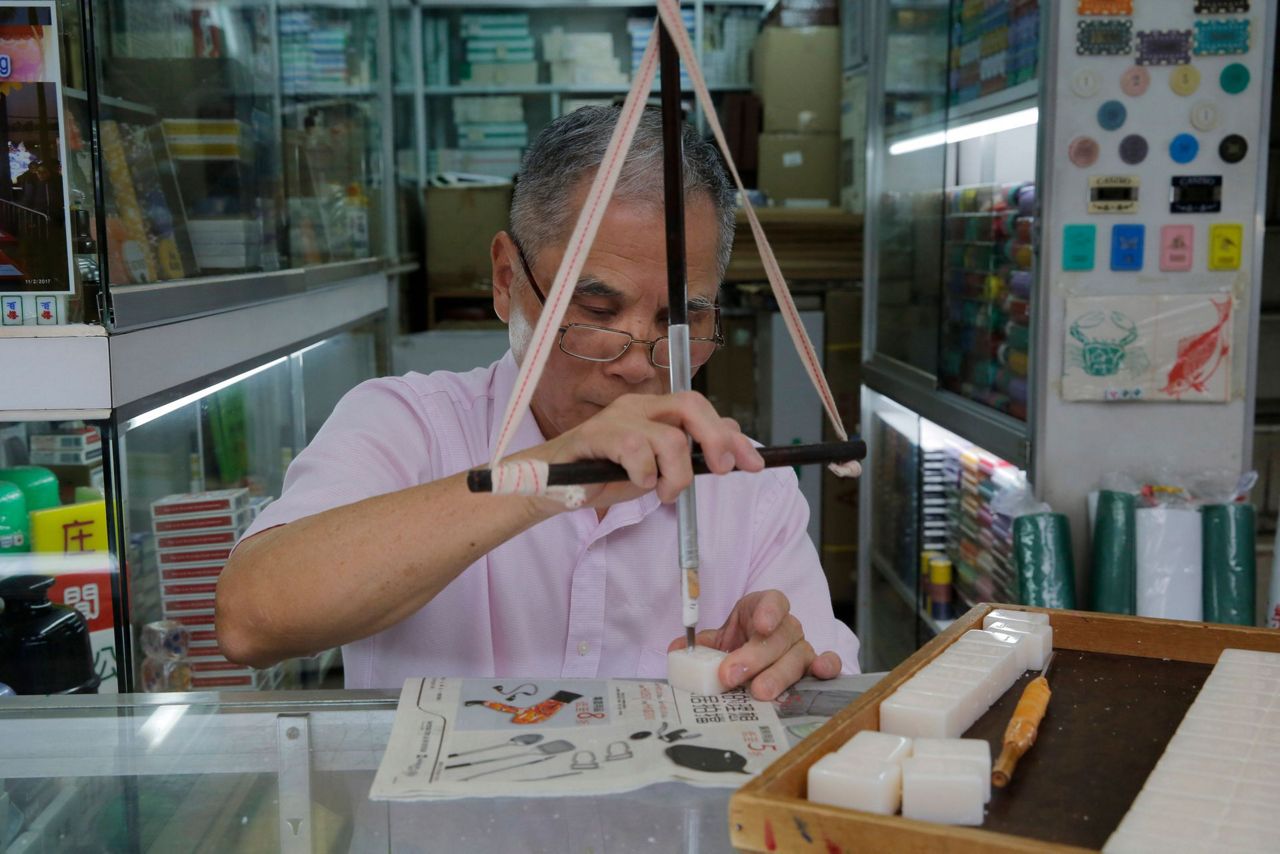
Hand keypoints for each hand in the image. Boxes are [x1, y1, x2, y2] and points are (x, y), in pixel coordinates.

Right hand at [529, 391, 763, 510]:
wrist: (552, 487)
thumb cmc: (603, 475)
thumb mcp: (656, 467)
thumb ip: (688, 453)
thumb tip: (731, 444)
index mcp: (654, 410)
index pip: (702, 409)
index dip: (733, 435)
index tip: (755, 465)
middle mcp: (638, 405)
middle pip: (690, 404)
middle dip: (716, 439)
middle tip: (720, 470)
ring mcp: (616, 417)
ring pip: (668, 437)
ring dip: (675, 474)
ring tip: (661, 492)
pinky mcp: (595, 434)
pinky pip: (636, 449)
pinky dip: (645, 474)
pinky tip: (637, 485)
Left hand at [668, 590, 841, 700]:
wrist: (756, 654)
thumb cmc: (740, 643)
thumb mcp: (719, 641)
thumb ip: (700, 645)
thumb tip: (675, 651)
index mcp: (764, 609)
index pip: (772, 601)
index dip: (768, 611)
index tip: (760, 624)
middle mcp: (787, 626)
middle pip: (778, 637)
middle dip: (754, 657)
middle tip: (731, 674)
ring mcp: (802, 646)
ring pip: (797, 656)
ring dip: (778, 674)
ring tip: (759, 691)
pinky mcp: (813, 666)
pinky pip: (827, 663)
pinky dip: (827, 667)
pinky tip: (819, 673)